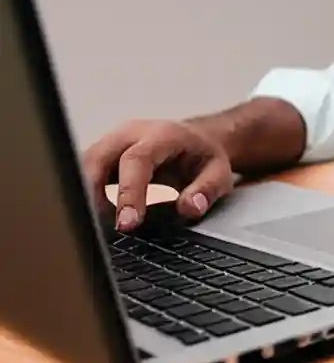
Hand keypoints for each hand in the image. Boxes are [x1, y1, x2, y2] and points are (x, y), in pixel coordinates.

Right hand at [82, 119, 234, 231]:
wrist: (196, 141)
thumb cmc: (203, 157)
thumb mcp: (219, 173)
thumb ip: (207, 190)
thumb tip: (189, 208)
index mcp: (162, 134)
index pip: (137, 159)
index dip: (128, 192)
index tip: (126, 223)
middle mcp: (132, 133)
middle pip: (99, 158)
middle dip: (93, 195)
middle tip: (100, 229)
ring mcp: (114, 141)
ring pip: (85, 165)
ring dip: (86, 196)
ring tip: (98, 226)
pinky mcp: (104, 154)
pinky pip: (84, 172)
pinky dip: (85, 194)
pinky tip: (96, 217)